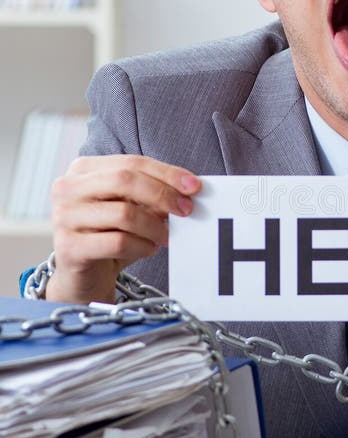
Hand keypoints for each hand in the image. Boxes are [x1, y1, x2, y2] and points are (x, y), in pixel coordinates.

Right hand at [47, 155, 200, 303]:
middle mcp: (67, 189)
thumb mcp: (131, 207)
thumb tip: (186, 190)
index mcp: (83, 170)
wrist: (84, 275)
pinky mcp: (68, 247)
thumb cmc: (109, 234)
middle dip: (163, 195)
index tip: (194, 186)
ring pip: (124, 213)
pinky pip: (118, 242)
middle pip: (124, 181)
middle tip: (186, 210)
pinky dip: (142, 246)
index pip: (131, 162)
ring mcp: (63, 217)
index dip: (166, 172)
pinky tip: (149, 249)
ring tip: (166, 236)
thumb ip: (151, 194)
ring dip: (155, 226)